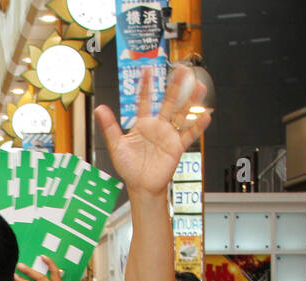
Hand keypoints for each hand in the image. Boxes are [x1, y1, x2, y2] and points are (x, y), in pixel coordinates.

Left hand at [94, 64, 210, 201]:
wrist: (141, 186)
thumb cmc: (129, 167)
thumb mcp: (116, 145)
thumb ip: (110, 127)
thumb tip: (99, 108)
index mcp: (143, 124)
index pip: (145, 100)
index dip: (146, 85)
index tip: (148, 69)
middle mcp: (158, 126)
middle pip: (169, 102)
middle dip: (175, 86)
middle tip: (182, 69)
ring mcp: (169, 135)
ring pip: (182, 114)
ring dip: (190, 101)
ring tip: (199, 86)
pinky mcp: (177, 147)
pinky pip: (189, 134)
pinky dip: (197, 126)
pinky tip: (205, 115)